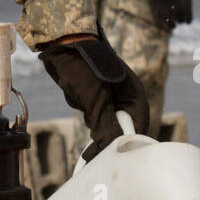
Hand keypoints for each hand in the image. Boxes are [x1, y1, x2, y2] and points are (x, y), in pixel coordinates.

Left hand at [38, 26, 148, 158]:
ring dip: (95, 126)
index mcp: (134, 94)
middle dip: (107, 139)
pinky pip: (94, 115)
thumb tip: (107, 145)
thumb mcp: (94, 95)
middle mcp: (125, 98)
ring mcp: (111, 98)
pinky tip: (77, 100)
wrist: (61, 43)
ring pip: (107, 124)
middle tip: (91, 154)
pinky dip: (87, 115)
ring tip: (84, 118)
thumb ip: (103, 121)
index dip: (127, 143)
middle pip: (123, 128)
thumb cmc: (82, 63)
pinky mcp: (96, 98)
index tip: (113, 157)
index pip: (138, 126)